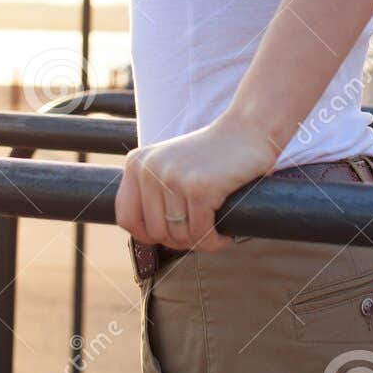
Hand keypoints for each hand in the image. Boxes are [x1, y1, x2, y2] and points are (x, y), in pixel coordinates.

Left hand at [114, 116, 279, 252]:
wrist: (247, 130)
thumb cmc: (211, 155)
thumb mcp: (168, 165)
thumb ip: (150, 192)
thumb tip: (142, 236)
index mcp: (136, 164)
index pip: (126, 217)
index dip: (146, 235)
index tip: (169, 235)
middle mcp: (149, 169)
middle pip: (155, 232)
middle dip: (180, 241)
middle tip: (201, 233)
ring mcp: (173, 178)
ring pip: (180, 236)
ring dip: (200, 242)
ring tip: (214, 232)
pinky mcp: (199, 189)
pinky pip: (202, 233)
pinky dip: (215, 241)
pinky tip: (224, 235)